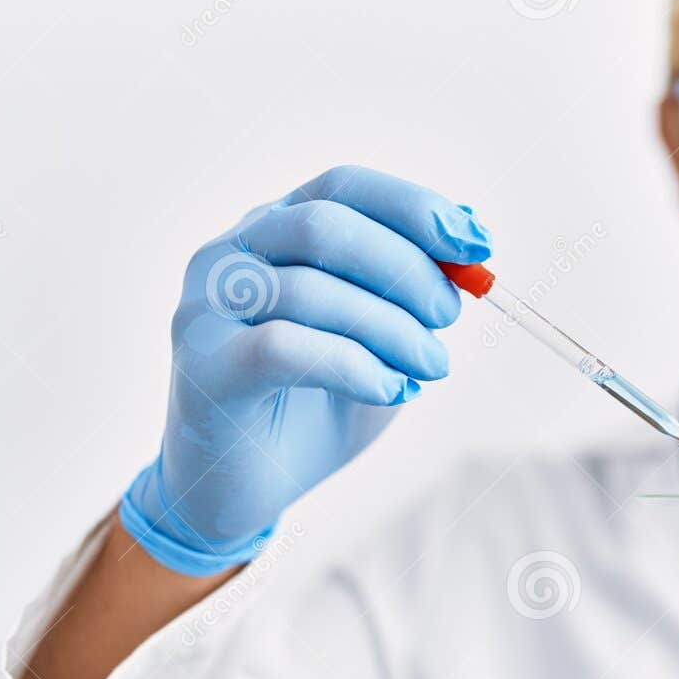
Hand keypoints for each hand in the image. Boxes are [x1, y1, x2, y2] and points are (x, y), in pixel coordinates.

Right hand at [121, 165, 490, 575]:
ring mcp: (208, 309)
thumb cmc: (314, 407)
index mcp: (273, 231)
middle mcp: (230, 256)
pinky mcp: (204, 366)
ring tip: (431, 367)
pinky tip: (390, 389)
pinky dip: (353, 365)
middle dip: (405, 269)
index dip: (414, 208)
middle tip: (448, 318)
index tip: (474, 246)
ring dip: (391, 328)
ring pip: (309, 290)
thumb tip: (468, 238)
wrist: (245, 491)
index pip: (343, 187)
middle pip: (324, 226)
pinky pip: (283, 347)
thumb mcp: (380, 341)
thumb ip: (411, 290)